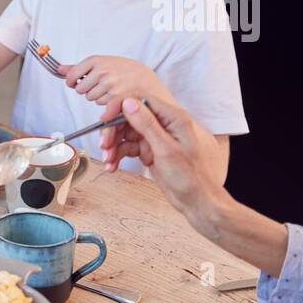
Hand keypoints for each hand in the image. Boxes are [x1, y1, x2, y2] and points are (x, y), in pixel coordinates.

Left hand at [58, 55, 170, 105]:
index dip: (73, 82)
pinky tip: (111, 108)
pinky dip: (106, 113)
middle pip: (81, 90)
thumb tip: (59, 69)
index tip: (77, 83)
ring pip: (92, 99)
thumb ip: (78, 67)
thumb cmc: (123, 70)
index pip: (72, 76)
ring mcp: (110, 84)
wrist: (146, 79)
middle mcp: (102, 71)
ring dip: (99, 99)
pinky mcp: (118, 97)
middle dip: (88, 91)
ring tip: (111, 92)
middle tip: (101, 87)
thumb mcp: (101, 62)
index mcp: (96, 61)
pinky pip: (103, 110)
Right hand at [99, 95, 226, 212]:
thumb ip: (147, 125)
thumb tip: (129, 103)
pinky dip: (119, 155)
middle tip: (104, 146)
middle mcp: (165, 125)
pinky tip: (113, 165)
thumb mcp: (166, 150)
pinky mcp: (151, 150)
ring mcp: (157, 138)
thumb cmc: (191, 177)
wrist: (198, 200)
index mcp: (174, 118)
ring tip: (108, 160)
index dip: (119, 107)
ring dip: (114, 146)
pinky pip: (129, 148)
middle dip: (113, 131)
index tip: (104, 119)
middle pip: (130, 118)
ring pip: (127, 134)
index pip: (141, 101)